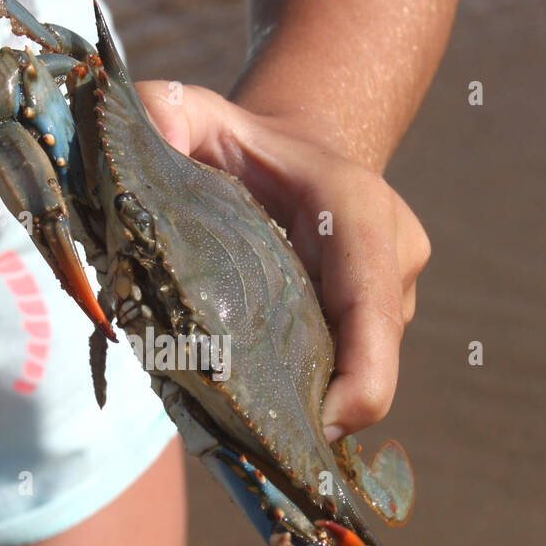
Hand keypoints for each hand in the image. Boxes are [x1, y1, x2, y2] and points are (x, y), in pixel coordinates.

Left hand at [136, 82, 430, 440]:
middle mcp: (393, 258)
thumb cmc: (240, 140)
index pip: (372, 312)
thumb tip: (151, 139)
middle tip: (251, 434)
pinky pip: (349, 369)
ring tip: (246, 405)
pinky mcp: (380, 322)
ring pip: (358, 372)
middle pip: (371, 362)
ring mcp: (394, 295)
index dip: (357, 387)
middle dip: (318, 407)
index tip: (311, 428)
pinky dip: (309, 388)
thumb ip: (165, 115)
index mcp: (357, 212)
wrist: (296, 149)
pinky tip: (261, 395)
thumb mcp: (194, 112)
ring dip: (309, 396)